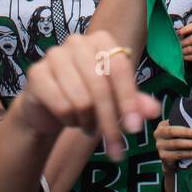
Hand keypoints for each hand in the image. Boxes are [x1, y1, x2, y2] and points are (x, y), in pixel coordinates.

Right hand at [13, 32, 160, 161]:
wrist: (47, 104)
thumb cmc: (87, 95)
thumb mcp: (115, 99)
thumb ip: (135, 102)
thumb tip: (154, 110)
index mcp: (101, 41)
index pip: (120, 69)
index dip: (128, 100)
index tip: (135, 130)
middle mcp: (77, 42)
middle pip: (100, 87)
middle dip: (110, 123)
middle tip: (116, 150)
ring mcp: (54, 55)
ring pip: (81, 100)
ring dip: (88, 122)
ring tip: (88, 124)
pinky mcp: (36, 73)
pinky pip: (61, 106)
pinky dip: (70, 121)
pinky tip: (69, 119)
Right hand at [155, 119, 191, 171]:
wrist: (172, 161)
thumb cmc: (178, 141)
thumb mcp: (178, 132)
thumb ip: (184, 125)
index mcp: (162, 126)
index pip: (173, 124)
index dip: (186, 129)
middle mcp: (158, 135)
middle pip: (173, 133)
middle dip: (188, 134)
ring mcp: (160, 147)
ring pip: (176, 144)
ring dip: (191, 145)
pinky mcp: (163, 157)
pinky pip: (178, 155)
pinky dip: (189, 154)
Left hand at [178, 22, 191, 67]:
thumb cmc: (190, 42)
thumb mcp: (187, 35)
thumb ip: (182, 33)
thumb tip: (173, 33)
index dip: (185, 29)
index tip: (177, 33)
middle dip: (182, 42)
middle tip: (175, 45)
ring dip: (183, 51)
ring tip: (177, 51)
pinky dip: (186, 57)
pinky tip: (183, 57)